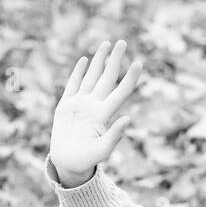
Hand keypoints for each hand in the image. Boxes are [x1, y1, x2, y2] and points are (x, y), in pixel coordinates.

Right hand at [51, 39, 142, 186]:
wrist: (68, 164)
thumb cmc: (86, 161)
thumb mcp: (101, 151)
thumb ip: (114, 136)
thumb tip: (128, 118)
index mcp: (104, 115)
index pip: (120, 92)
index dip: (130, 78)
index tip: (139, 63)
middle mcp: (94, 106)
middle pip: (107, 78)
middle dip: (114, 60)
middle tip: (122, 42)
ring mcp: (80, 104)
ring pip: (92, 76)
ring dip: (99, 60)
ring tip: (107, 44)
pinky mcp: (66, 105)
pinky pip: (73, 84)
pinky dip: (79, 71)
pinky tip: (86, 60)